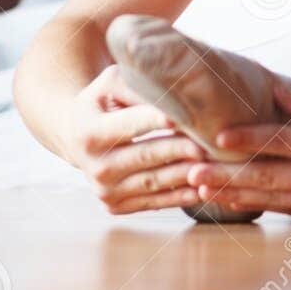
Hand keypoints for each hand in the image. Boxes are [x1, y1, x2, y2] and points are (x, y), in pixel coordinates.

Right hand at [62, 63, 205, 215]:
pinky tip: (203, 186)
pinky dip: (180, 196)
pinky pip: (154, 202)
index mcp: (89, 131)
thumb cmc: (103, 101)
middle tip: (210, 143)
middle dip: (180, 149)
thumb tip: (172, 90)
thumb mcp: (112, 84)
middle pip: (146, 156)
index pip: (129, 125)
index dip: (155, 120)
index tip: (182, 116)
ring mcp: (104, 190)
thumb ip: (138, 86)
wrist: (76, 135)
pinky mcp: (115, 205)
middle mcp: (94, 166)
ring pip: (153, 182)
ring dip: (186, 174)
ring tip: (214, 164)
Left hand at [192, 85, 290, 219]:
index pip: (282, 143)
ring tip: (201, 189)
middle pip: (268, 179)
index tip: (217, 136)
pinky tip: (236, 200)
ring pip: (273, 200)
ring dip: (235, 194)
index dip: (247, 140)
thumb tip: (270, 91)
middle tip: (191, 172)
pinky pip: (289, 211)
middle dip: (227, 176)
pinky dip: (261, 204)